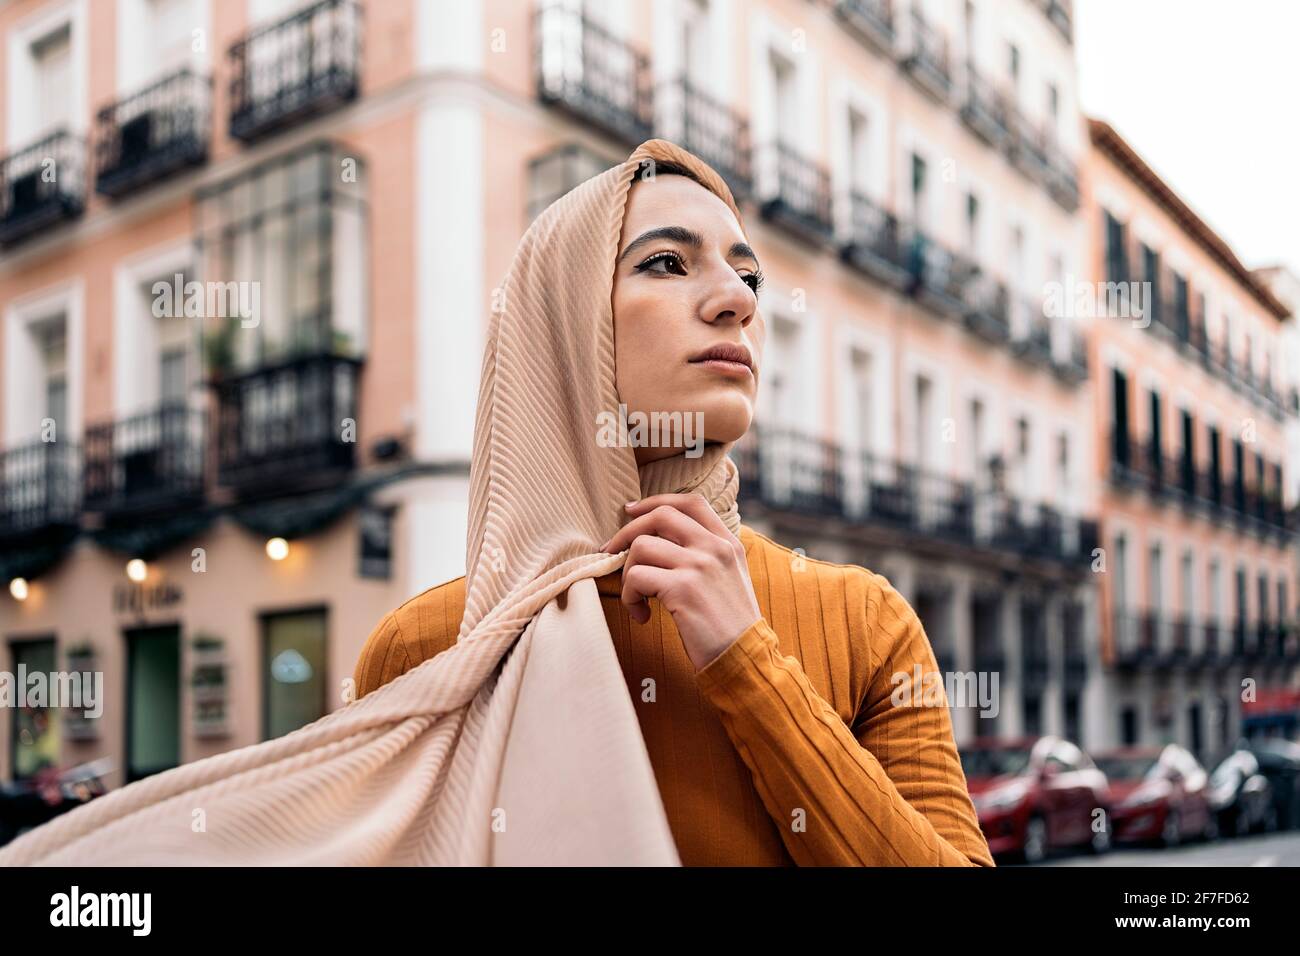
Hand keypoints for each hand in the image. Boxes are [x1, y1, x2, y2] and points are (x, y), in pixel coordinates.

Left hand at [599, 493, 761, 670]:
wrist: (745, 659)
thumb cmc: (730, 626)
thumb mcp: (730, 580)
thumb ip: (707, 556)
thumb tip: (661, 542)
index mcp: (728, 543)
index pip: (690, 502)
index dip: (655, 501)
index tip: (632, 511)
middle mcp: (715, 548)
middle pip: (660, 515)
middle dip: (627, 532)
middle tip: (610, 551)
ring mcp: (699, 566)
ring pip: (641, 546)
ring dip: (628, 574)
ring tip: (638, 599)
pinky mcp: (682, 589)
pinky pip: (636, 577)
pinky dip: (630, 598)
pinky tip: (642, 616)